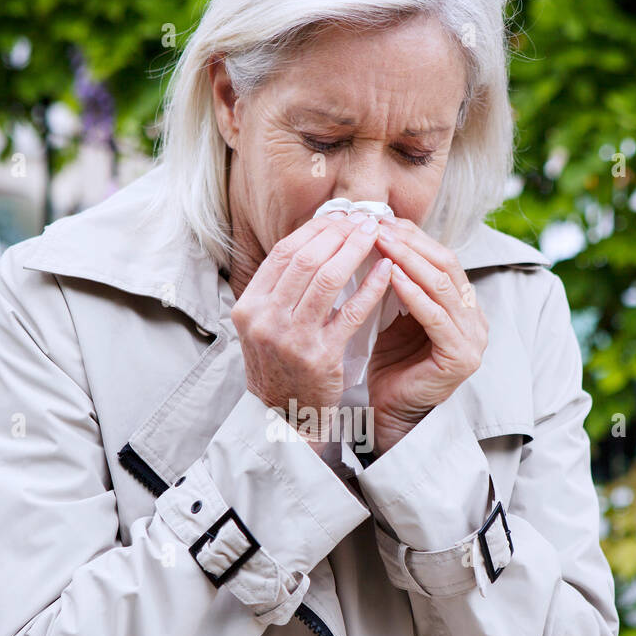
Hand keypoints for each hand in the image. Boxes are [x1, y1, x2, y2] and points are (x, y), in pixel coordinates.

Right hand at [230, 210, 393, 450]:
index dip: (315, 230)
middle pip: (306, 259)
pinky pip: (351, 311)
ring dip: (355, 250)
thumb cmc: (280, 368)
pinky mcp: (321, 356)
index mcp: (248, 307)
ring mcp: (291, 338)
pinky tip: (387, 271)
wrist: (283, 418)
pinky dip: (371, 286)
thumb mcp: (263, 327)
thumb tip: (314, 241)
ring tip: (376, 235)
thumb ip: (280, 290)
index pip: (283, 253)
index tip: (340, 217)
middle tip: (364, 219)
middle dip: (339, 233)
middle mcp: (264, 320)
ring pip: (327, 278)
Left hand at [367, 218, 487, 454]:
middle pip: (446, 265)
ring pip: (441, 286)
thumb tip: (380, 236)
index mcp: (465, 306)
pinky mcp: (461, 357)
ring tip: (379, 241)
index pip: (442, 258)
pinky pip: (435, 316)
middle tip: (377, 224)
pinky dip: (412, 293)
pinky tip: (389, 275)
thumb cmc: (393, 365)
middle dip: (410, 242)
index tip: (380, 219)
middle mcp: (476, 319)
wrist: (391, 413)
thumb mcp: (397, 315)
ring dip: (408, 259)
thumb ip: (400, 283)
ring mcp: (473, 339)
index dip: (412, 237)